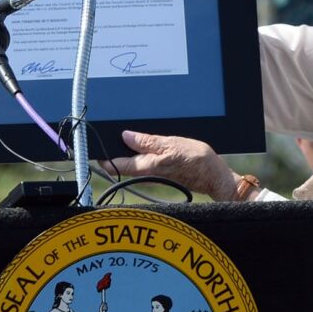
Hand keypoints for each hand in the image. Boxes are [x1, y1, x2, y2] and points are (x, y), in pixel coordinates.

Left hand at [115, 129, 235, 200]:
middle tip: (112, 135)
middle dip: (114, 151)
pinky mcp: (160, 173)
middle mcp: (146, 173)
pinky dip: (140, 153)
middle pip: (120, 164)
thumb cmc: (196, 160)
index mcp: (145, 167)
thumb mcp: (171, 144)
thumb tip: (126, 136)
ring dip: (128, 151)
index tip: (98, 144)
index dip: (103, 156)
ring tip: (129, 136)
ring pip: (131, 163)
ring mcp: (152, 174)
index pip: (114, 166)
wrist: (214, 176)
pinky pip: (143, 162)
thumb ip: (147, 141)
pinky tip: (146, 144)